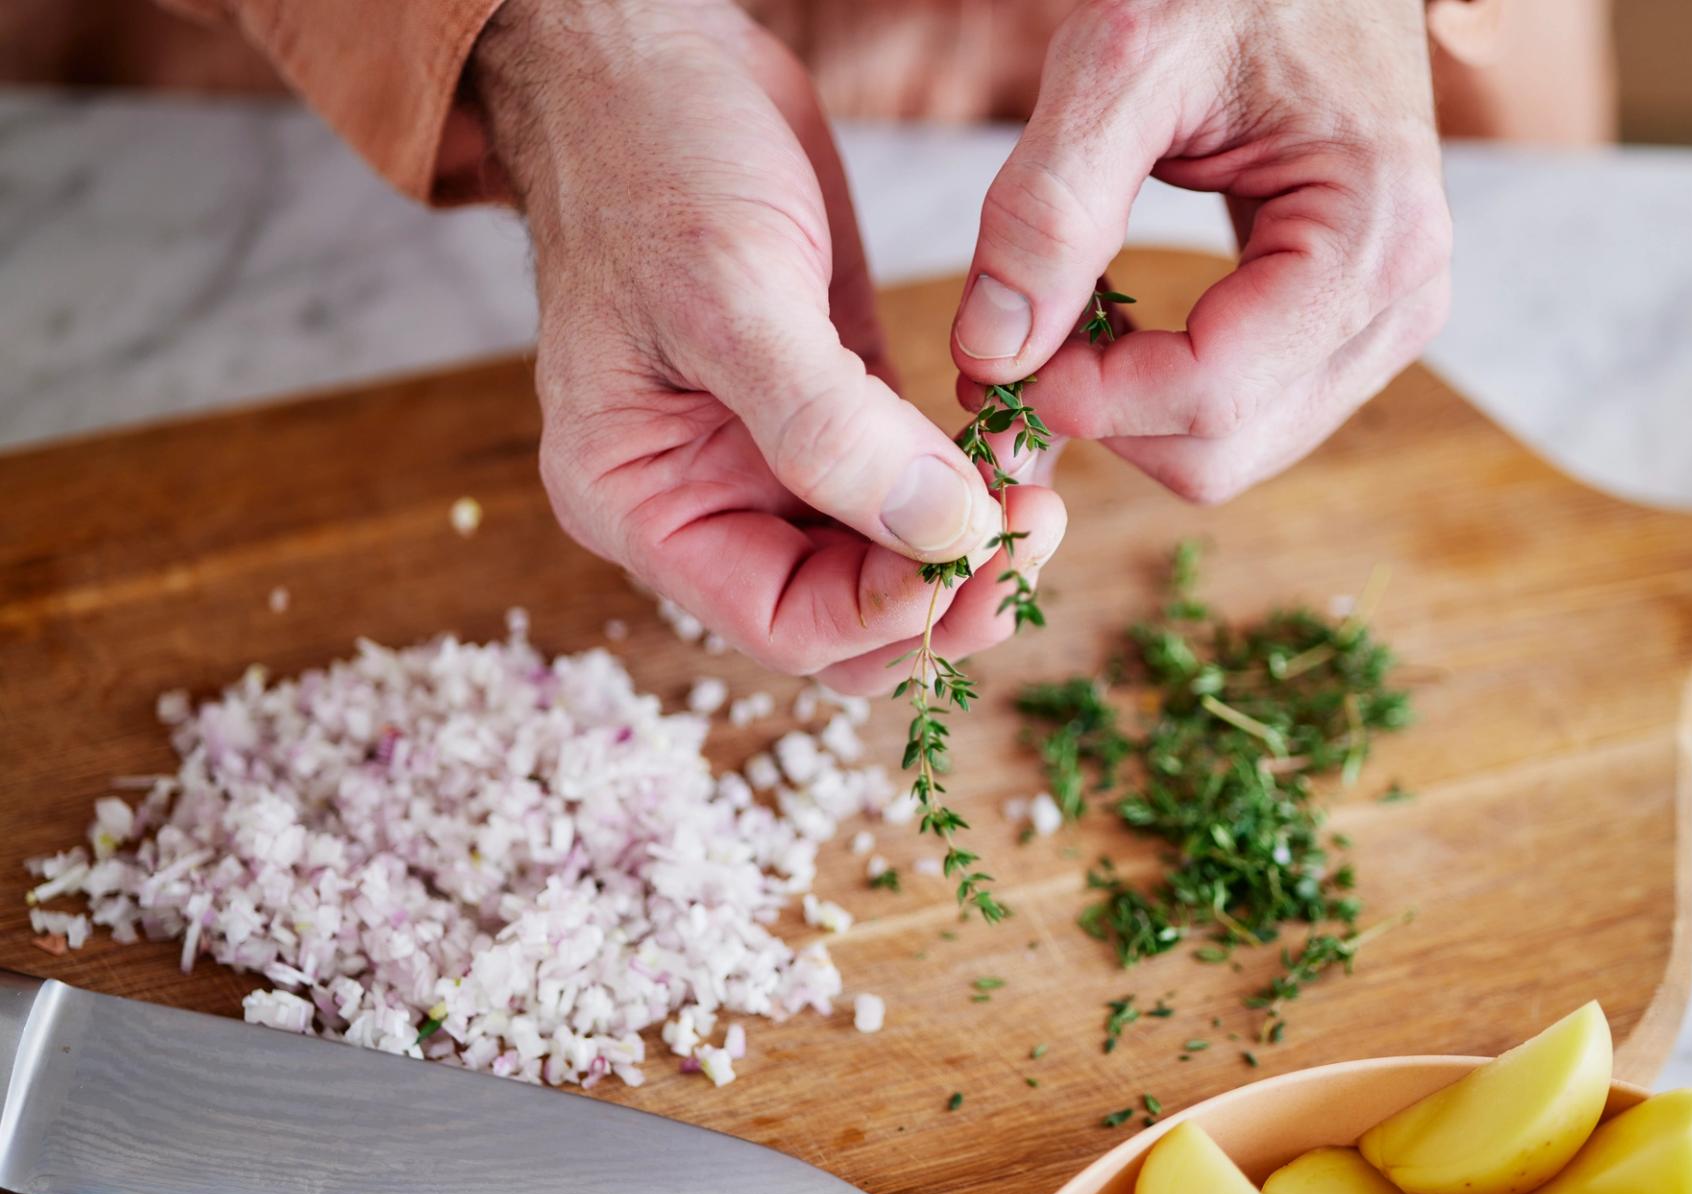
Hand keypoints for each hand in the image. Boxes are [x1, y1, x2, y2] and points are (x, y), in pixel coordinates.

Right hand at [475, 0, 1066, 689]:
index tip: (981, 552)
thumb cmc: (650, 161)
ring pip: (884, 565)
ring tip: (1035, 491)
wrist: (650, 59)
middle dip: (941, 598)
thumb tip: (943, 536)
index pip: (785, 623)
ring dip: (966, 549)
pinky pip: (906, 491)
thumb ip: (827, 429)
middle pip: (844, 618)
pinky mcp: (830, 411)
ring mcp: (768, 461)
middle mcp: (703, 502)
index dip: (891, 612)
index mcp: (643, 503)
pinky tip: (1019, 452)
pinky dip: (965, 489)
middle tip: (1031, 533)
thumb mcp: (731, 293)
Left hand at [950, 0, 1451, 503]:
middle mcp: (1399, 306)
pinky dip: (1154, 397)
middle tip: (1006, 354)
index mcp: (1372, 240)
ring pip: (1226, 454)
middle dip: (1100, 419)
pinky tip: (1108, 330)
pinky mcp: (1346, 334)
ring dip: (1123, 415)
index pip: (1210, 397)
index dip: (1084, 398)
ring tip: (1055, 327)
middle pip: (1219, 453)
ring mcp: (1382, 328)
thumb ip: (1052, 204)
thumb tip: (992, 351)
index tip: (992, 357)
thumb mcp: (1121, 60)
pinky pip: (1237, 419)